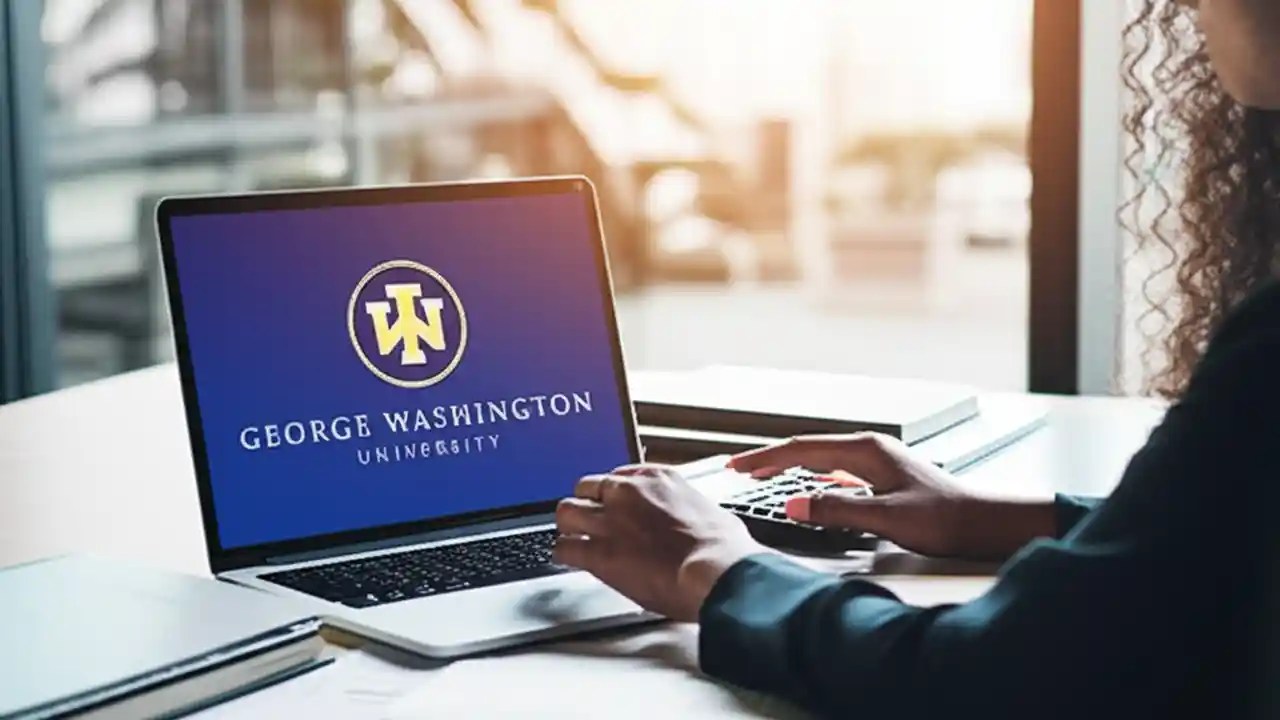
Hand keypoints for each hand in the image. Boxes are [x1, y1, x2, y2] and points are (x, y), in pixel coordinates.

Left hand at [554, 464, 767, 621]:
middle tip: (590, 520)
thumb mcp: (706, 509)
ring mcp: (610, 521)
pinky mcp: (599, 553)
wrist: (715, 571)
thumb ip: (683, 508)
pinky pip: (565, 549)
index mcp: (656, 478)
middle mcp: (628, 492)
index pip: (618, 476)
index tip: (614, 504)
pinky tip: (569, 559)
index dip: (613, 494)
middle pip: (586, 488)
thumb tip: (687, 519)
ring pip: (566, 513)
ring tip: (573, 536)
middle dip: (586, 505)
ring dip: (569, 526)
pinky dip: (565, 554)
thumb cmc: (722, 547)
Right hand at [728, 433, 1056, 559]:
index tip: (737, 467)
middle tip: (739, 468)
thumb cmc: (943, 519)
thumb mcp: (886, 518)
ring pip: (821, 457)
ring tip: (763, 475)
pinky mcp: (883, 474)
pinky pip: (835, 468)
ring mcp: (877, 460)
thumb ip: (837, 510)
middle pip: (807, 448)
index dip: (765, 459)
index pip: (802, 449)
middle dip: (770, 458)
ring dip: (789, 465)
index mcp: (866, 450)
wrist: (983, 522)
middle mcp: (870, 448)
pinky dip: (812, 474)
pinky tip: (808, 485)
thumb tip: (794, 505)